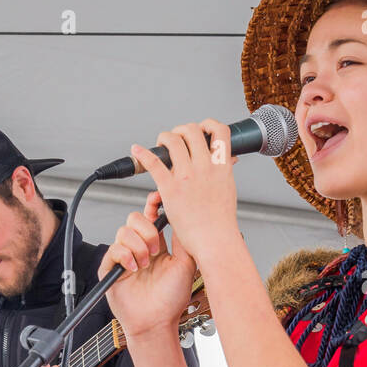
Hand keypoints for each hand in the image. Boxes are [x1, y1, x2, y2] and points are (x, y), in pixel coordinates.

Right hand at [98, 189, 197, 340]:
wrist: (158, 322)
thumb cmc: (171, 300)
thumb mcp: (185, 264)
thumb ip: (182, 239)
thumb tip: (185, 216)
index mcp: (156, 246)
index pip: (150, 217)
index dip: (153, 204)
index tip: (158, 200)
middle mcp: (139, 249)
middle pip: (134, 218)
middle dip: (147, 230)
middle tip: (157, 249)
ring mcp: (124, 258)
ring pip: (123, 232)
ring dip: (138, 247)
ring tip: (145, 265)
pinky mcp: (110, 269)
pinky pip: (113, 249)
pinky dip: (125, 257)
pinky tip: (134, 269)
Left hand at [128, 119, 238, 262]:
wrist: (215, 241)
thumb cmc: (221, 222)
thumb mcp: (228, 189)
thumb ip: (224, 171)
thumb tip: (228, 159)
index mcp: (222, 166)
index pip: (219, 131)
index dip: (208, 125)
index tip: (200, 129)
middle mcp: (205, 167)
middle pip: (192, 130)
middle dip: (182, 131)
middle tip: (177, 140)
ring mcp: (187, 177)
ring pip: (173, 141)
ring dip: (165, 138)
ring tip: (162, 146)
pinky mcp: (170, 189)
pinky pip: (154, 163)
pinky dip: (142, 154)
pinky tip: (137, 151)